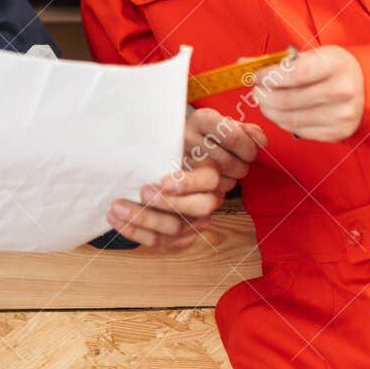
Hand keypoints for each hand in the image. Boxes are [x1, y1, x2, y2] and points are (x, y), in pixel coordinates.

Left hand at [105, 108, 267, 250]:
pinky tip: (116, 220)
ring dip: (145, 219)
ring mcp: (198, 217)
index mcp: (215, 167)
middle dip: (169, 203)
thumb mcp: (189, 127)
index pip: (211, 177)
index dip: (189, 182)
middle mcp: (211, 194)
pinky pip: (163, 242)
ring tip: (117, 207)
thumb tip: (253, 136)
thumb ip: (215, 126)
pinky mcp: (183, 234)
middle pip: (200, 207)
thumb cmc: (175, 141)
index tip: (163, 180)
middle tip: (142, 192)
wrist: (161, 159)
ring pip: (178, 227)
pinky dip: (137, 232)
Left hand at [251, 45, 365, 141]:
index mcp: (336, 65)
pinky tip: (282, 112)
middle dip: (263, 95)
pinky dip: (284, 121)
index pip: (293, 73)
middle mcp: (342, 91)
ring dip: (269, 110)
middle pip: (287, 99)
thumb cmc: (336, 68)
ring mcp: (341, 116)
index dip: (267, 76)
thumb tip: (243, 64)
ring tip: (265, 100)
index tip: (254, 76)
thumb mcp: (314, 56)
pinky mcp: (337, 133)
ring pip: (289, 118)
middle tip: (256, 90)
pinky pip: (299, 130)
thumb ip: (279, 61)